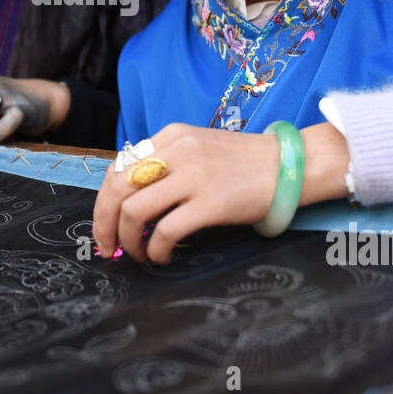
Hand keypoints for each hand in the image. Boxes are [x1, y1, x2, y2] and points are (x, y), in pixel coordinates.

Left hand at [92, 121, 350, 264]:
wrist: (289, 165)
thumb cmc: (244, 163)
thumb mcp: (199, 149)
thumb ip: (167, 165)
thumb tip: (131, 202)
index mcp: (171, 136)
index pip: (118, 168)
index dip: (103, 201)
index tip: (106, 225)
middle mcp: (177, 151)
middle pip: (117, 188)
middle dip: (104, 223)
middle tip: (108, 247)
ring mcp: (194, 176)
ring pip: (135, 210)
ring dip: (128, 239)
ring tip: (138, 253)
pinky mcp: (211, 202)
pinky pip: (167, 231)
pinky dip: (156, 249)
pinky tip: (163, 256)